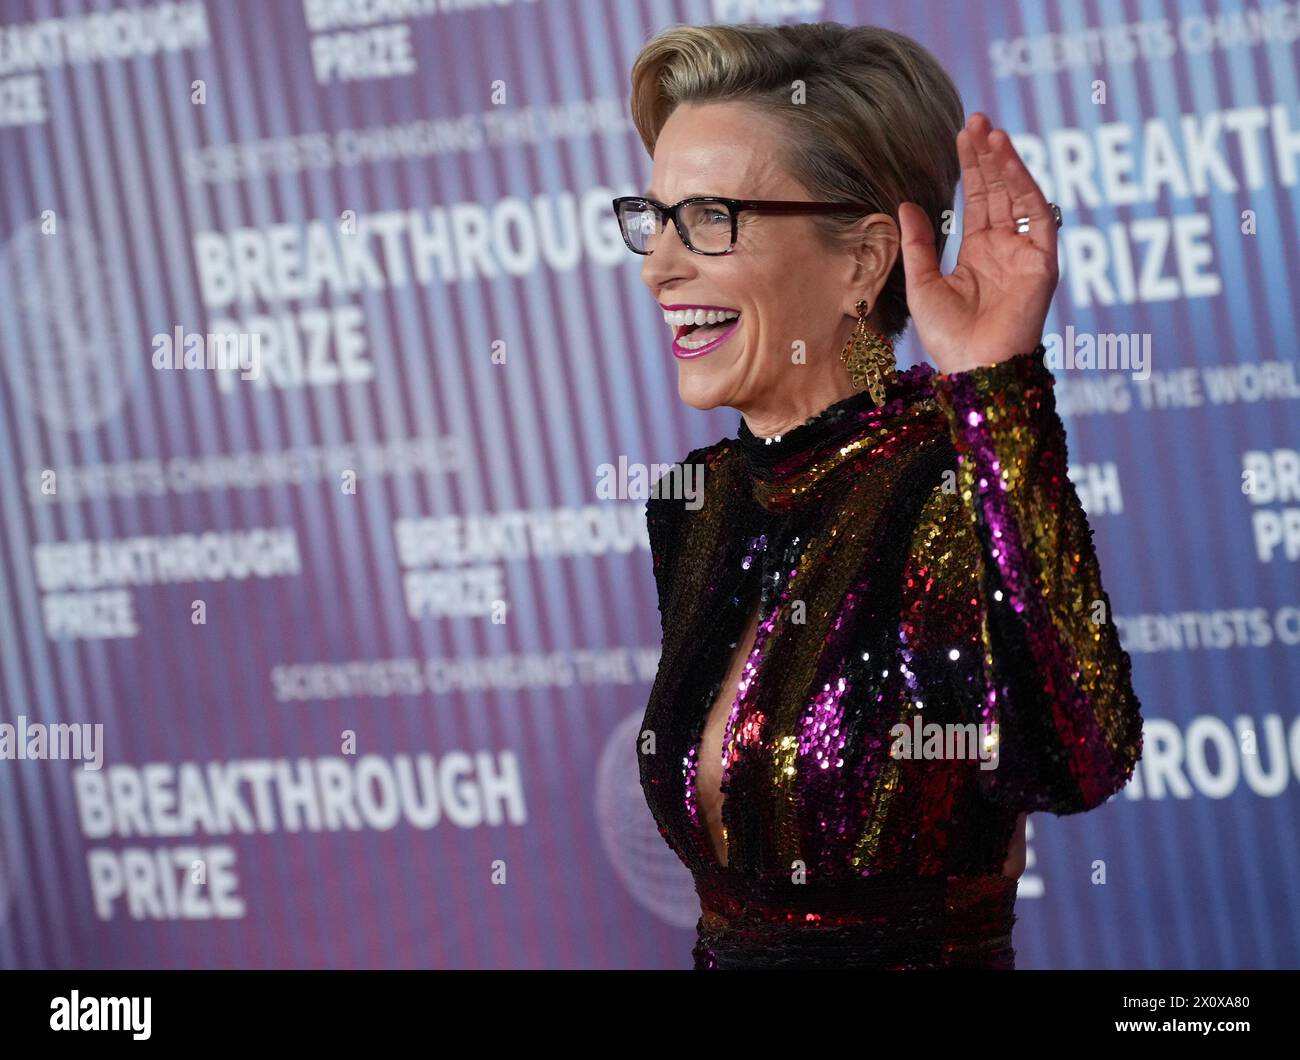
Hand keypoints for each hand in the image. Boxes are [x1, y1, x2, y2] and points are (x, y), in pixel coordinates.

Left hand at [898, 112, 1058, 374]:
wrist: (973, 367)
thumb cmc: (947, 337)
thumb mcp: (922, 284)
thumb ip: (918, 244)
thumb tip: (906, 204)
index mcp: (979, 254)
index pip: (978, 200)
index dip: (972, 168)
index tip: (961, 135)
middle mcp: (1005, 249)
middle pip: (998, 191)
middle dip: (987, 156)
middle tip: (974, 120)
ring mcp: (1025, 254)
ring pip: (1018, 196)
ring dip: (1005, 163)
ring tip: (988, 131)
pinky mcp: (1042, 262)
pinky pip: (1036, 215)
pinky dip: (1023, 185)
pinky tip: (1006, 160)